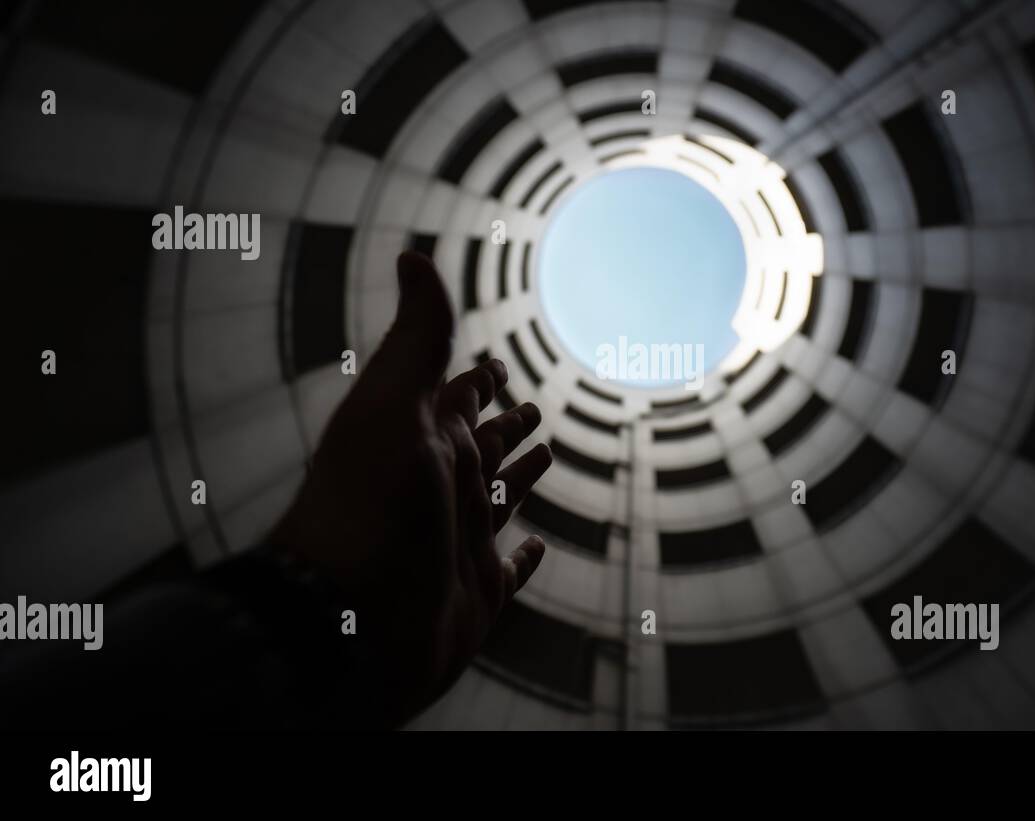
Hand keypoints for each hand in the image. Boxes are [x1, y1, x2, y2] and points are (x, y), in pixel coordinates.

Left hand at [271, 251, 552, 723]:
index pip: (457, 398)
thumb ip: (417, 338)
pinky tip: (538, 550)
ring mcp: (460, 543)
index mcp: (423, 439)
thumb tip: (412, 256)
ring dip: (521, 476)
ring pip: (501, 500)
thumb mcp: (394, 405)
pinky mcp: (477, 595)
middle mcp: (441, 488)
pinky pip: (510, 571)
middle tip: (533, 406)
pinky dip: (526, 560)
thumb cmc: (370, 505)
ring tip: (548, 451)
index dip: (479, 380)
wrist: (347, 618)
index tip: (497, 364)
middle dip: (507, 423)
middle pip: (484, 446)